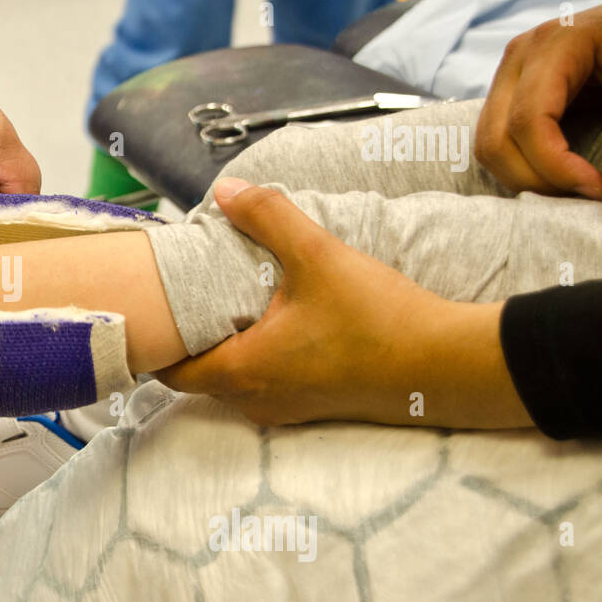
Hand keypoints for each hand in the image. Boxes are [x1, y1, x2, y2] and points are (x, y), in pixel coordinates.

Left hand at [158, 179, 531, 429]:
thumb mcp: (318, 256)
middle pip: (200, 378)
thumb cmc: (378, 318)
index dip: (156, 346)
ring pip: (235, 383)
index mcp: (244, 371)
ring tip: (230, 307)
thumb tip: (225, 191)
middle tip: (189, 301)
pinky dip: (260, 360)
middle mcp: (257, 400)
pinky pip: (268, 386)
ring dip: (228, 351)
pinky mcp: (316, 408)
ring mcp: (288, 410)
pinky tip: (278, 324)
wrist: (447, 364)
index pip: (172, 373)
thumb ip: (267, 217)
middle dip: (191, 343)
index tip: (155, 314)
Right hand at [475, 0, 601, 198]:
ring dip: (524, 176)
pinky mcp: (508, 90)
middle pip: (495, 139)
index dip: (556, 165)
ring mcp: (507, 74)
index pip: (528, 120)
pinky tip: (558, 171)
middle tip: (581, 194)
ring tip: (570, 185)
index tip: (597, 188)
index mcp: (555, 45)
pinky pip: (496, 140)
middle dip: (534, 179)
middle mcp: (518, 58)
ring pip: (488, 145)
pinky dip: (521, 165)